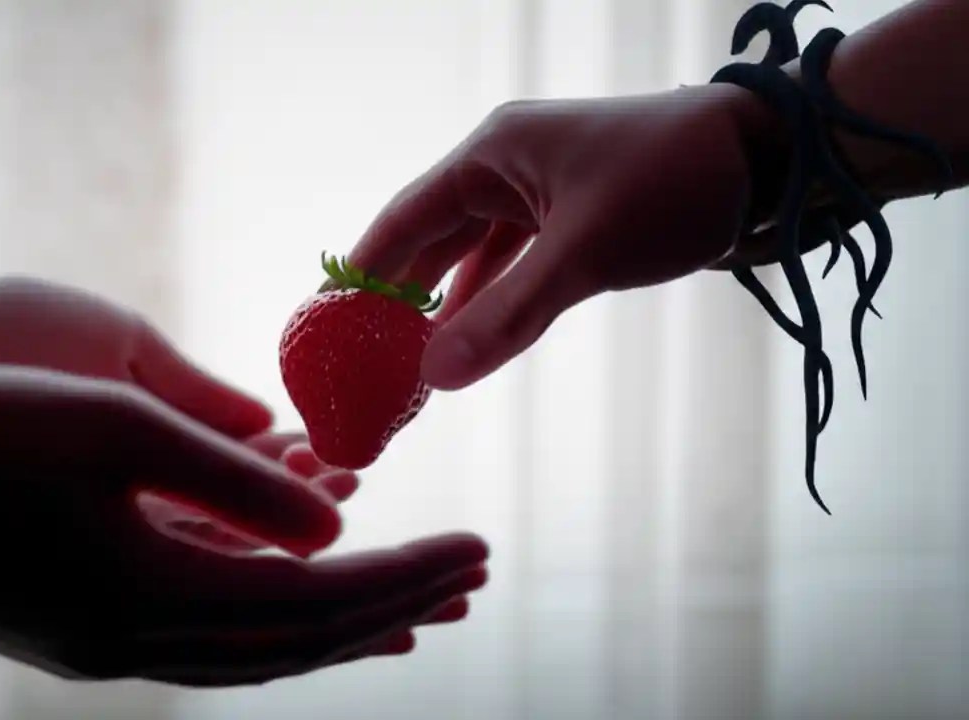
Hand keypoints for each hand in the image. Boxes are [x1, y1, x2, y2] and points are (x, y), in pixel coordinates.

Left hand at [0, 276, 350, 536]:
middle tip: (395, 525)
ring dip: (307, 540)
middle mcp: (143, 500)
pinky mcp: (102, 548)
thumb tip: (266, 422)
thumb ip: (193, 391)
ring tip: (371, 528)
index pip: (251, 473)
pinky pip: (202, 554)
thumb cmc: (0, 333)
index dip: (312, 476)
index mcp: (147, 442)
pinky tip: (314, 536)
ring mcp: (123, 529)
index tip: (362, 467)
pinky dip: (262, 546)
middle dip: (327, 528)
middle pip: (256, 526)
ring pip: (238, 549)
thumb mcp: (122, 347)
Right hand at [0, 365, 488, 684]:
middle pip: (298, 641)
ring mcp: (105, 646)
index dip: (408, 576)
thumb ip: (233, 480)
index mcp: (153, 596)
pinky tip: (292, 590)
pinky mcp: (80, 629)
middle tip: (473, 579)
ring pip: (256, 650)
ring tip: (412, 605)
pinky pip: (208, 636)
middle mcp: (137, 643)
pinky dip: (271, 617)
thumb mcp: (110, 428)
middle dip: (394, 607)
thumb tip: (337, 518)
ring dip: (340, 625)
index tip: (481, 550)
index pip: (318, 600)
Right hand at [345, 84, 767, 390]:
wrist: (771, 159)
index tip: (324, 325)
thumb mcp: (584, 252)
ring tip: (403, 366)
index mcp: (491, 155)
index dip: (361, 273)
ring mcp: (538, 197)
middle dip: (398, 301)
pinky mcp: (571, 222)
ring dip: (443, 308)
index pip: (403, 221)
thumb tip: (434, 377)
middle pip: (431, 241)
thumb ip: (508, 314)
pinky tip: (466, 341)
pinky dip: (488, 304)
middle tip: (360, 361)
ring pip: (472, 259)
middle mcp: (504, 171)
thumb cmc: (674, 183)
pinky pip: (512, 268)